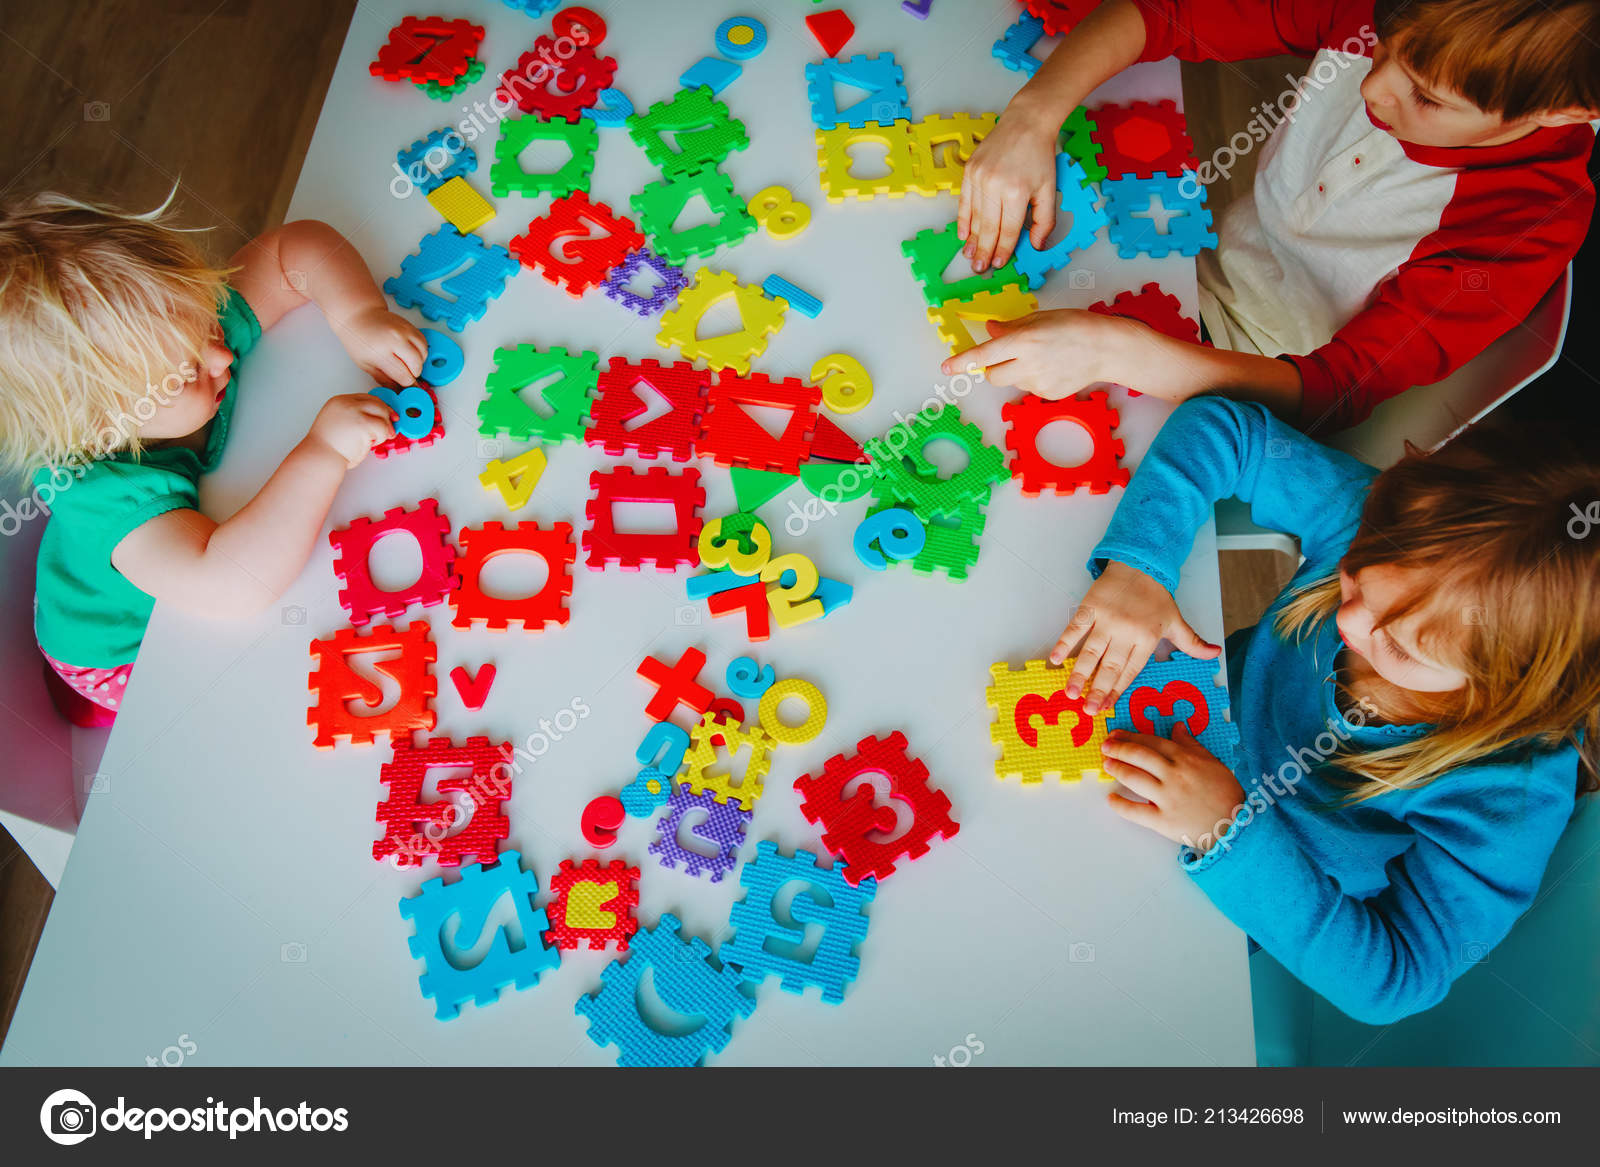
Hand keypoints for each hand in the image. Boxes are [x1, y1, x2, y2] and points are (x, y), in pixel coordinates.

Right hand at [307, 393, 394, 467]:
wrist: (320, 457)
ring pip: (382, 414)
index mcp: (339, 401)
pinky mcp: (363, 423)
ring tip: (373, 441)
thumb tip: (376, 419)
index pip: (366, 398)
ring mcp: (354, 411)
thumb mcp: (339, 425)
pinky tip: (371, 444)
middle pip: (377, 402)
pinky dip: (381, 437)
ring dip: (383, 430)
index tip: (387, 416)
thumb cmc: (329, 448)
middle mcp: (346, 402)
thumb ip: (354, 417)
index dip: (379, 408)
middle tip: (390, 430)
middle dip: (387, 416)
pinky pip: (382, 427)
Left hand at [331, 305, 425, 386]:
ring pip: (423, 355)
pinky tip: (409, 353)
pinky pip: (424, 343)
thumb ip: (384, 379)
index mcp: (382, 352)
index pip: (404, 376)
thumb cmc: (358, 339)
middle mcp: (396, 340)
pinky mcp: (410, 326)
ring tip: (405, 362)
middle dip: (412, 374)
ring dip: (418, 363)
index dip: (406, 385)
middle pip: (416, 366)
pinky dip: (420, 351)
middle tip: (404, 373)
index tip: (405, 387)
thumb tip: (398, 390)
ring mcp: (405, 331)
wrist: (358, 315)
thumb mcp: (365, 364)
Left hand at [942, 308, 1201, 398]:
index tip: (946, 367)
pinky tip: (1054, 367)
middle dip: (991, 368)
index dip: (963, 361)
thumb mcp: (1040, 318)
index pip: (984, 355)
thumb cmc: (1075, 326)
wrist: (1107, 348)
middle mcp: (1028, 365)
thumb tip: (991, 331)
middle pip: (992, 376)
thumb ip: (1011, 328)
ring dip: (1016, 371)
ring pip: (1011, 382)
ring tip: (1042, 357)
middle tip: (1005, 356)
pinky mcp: (1048, 395)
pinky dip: (1034, 378)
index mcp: (1024, 341)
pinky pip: (1029, 388)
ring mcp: (1038, 383)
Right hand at [957, 117, 1058, 271]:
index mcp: (1017, 192)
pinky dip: (963, 221)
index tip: (998, 263)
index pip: (1008, 229)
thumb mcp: (1049, 189)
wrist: (1025, 122)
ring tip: (969, 256)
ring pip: (975, 217)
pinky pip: (964, 202)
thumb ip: (1044, 220)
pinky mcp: (970, 171)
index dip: (1003, 249)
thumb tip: (1037, 244)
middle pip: (988, 227)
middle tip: (979, 268)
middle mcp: (995, 185)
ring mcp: (980, 177)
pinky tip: (963, 235)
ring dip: (972, 240)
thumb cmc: (1039, 155)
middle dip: (984, 251)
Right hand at [1050, 561, 1218, 714]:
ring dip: (1079, 674)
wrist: (1140, 565)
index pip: (1130, 670)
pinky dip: (1063, 644)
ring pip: (1091, 652)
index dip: (1117, 690)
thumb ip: (1192, 643)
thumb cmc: (1155, 596)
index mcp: (1147, 638)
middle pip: (1110, 666)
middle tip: (1087, 710)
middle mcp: (1126, 632)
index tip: (1106, 706)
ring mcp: (1106, 620)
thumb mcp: (1176, 621)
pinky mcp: (1090, 608)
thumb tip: (1215, 654)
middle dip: (1097, 690)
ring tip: (1070, 693)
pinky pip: (1074, 629)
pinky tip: (1055, 660)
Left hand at [1101, 724, 1243, 851]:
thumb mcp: (1213, 762)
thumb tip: (1177, 726)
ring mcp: (1167, 798)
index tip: (1117, 735)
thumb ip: (1192, 744)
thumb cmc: (1226, 794)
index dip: (1132, 737)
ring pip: (1134, 778)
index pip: (1153, 742)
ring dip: (1117, 769)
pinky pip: (1136, 812)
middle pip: (1139, 756)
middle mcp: (1174, 775)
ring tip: (1106, 765)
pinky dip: (1121, 805)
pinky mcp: (1163, 821)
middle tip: (1106, 747)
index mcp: (1186, 759)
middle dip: (1119, 749)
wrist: (1235, 826)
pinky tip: (1111, 799)